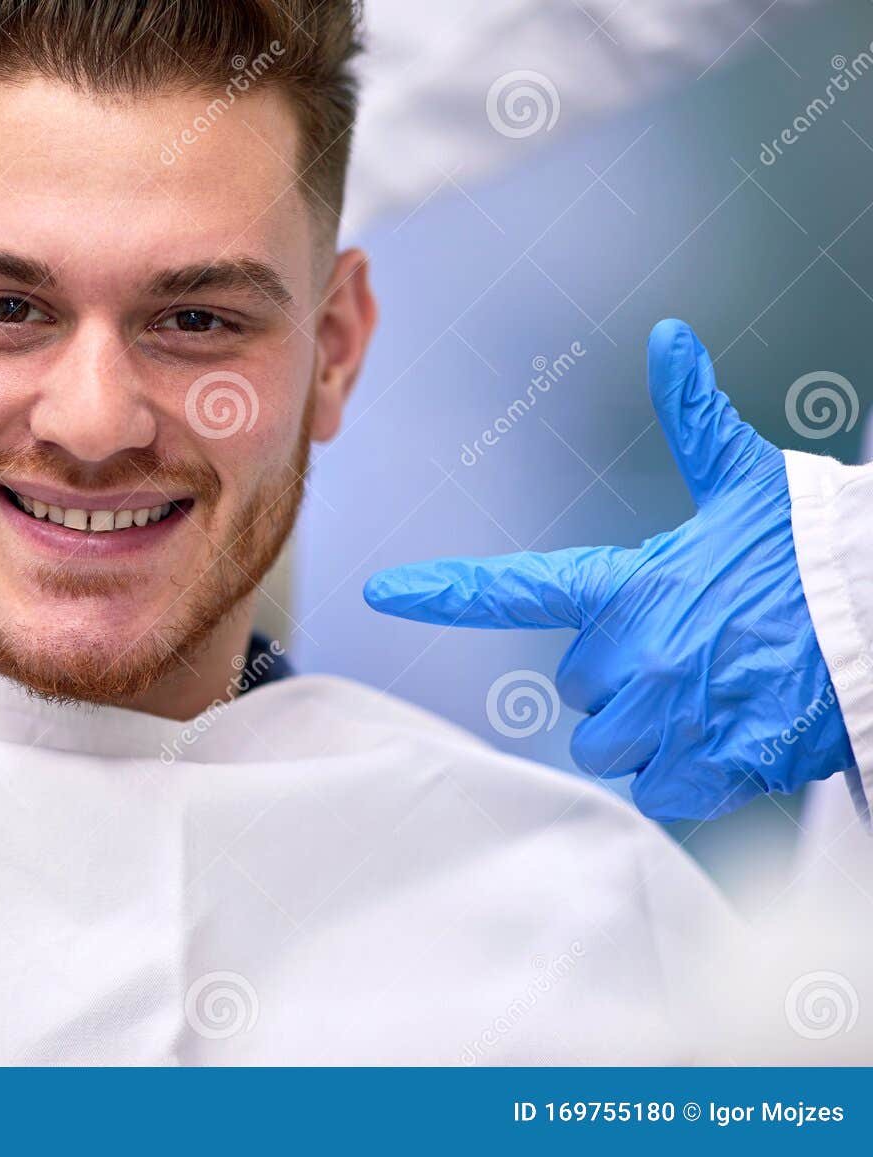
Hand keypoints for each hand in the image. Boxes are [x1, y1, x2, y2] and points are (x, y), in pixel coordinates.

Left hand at [363, 319, 854, 819]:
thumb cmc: (812, 546)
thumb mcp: (749, 479)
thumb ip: (696, 418)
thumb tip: (669, 336)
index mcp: (624, 584)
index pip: (511, 587)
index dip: (442, 591)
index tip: (382, 592)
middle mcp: (630, 655)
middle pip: (576, 688)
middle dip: (620, 676)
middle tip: (686, 645)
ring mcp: (667, 717)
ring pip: (610, 746)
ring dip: (649, 730)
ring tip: (709, 689)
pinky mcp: (711, 767)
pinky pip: (662, 790)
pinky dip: (690, 776)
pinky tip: (730, 735)